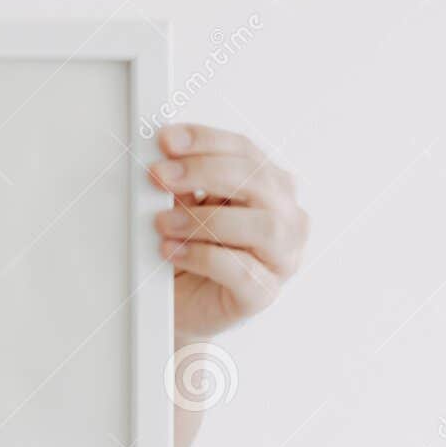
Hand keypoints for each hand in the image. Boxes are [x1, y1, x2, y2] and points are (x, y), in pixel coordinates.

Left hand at [148, 123, 308, 341]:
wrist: (182, 306)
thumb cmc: (192, 251)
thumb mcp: (185, 207)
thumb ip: (182, 183)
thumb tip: (163, 157)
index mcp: (271, 188)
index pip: (244, 151)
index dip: (204, 141)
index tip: (166, 140)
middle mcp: (286, 219)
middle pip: (257, 181)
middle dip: (202, 172)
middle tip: (159, 175)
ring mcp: (281, 258)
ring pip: (261, 226)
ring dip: (204, 218)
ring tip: (163, 222)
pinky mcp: (263, 293)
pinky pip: (241, 270)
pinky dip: (201, 256)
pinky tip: (172, 251)